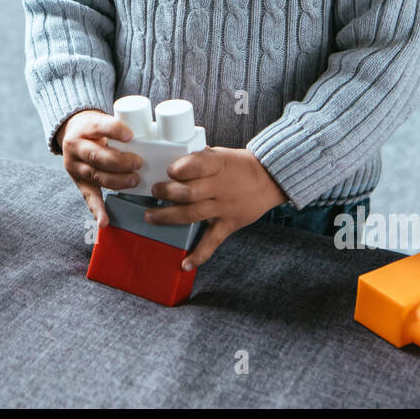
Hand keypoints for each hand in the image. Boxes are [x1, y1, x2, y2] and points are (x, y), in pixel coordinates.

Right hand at [57, 109, 143, 227]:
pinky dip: (97, 210)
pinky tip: (104, 220)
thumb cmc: (95, 127)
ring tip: (134, 180)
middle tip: (139, 163)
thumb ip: (122, 130)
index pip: (99, 126)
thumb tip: (155, 139)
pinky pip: (88, 197)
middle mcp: (77, 146)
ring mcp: (76, 166)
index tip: (131, 135)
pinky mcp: (79, 182)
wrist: (71, 132)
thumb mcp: (103, 120)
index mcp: (86, 127)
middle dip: (120, 162)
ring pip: (96, 176)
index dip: (115, 130)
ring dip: (117, 181)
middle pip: (97, 156)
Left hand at [146, 147, 287, 271]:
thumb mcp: (220, 154)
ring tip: (151, 216)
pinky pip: (212, 241)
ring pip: (192, 214)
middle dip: (167, 192)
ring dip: (168, 217)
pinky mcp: (228, 225)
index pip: (198, 165)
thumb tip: (169, 167)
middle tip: (155, 191)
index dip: (181, 168)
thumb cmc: (238, 165)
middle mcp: (220, 187)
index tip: (169, 170)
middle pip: (189, 192)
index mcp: (218, 164)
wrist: (269, 178)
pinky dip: (199, 254)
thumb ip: (197, 160)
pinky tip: (185, 264)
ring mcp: (224, 208)